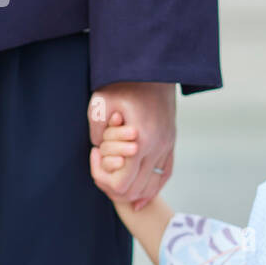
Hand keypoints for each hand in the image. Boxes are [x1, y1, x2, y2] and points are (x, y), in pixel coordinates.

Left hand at [88, 81, 174, 209]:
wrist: (153, 68)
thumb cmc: (123, 84)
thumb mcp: (99, 104)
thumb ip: (96, 132)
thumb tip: (99, 150)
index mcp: (141, 140)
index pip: (122, 184)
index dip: (102, 177)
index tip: (94, 154)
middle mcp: (158, 147)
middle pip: (136, 190)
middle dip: (114, 186)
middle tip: (101, 166)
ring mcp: (167, 145)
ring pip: (153, 185)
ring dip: (133, 189)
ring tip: (116, 176)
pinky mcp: (171, 142)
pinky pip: (165, 173)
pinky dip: (153, 187)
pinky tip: (142, 196)